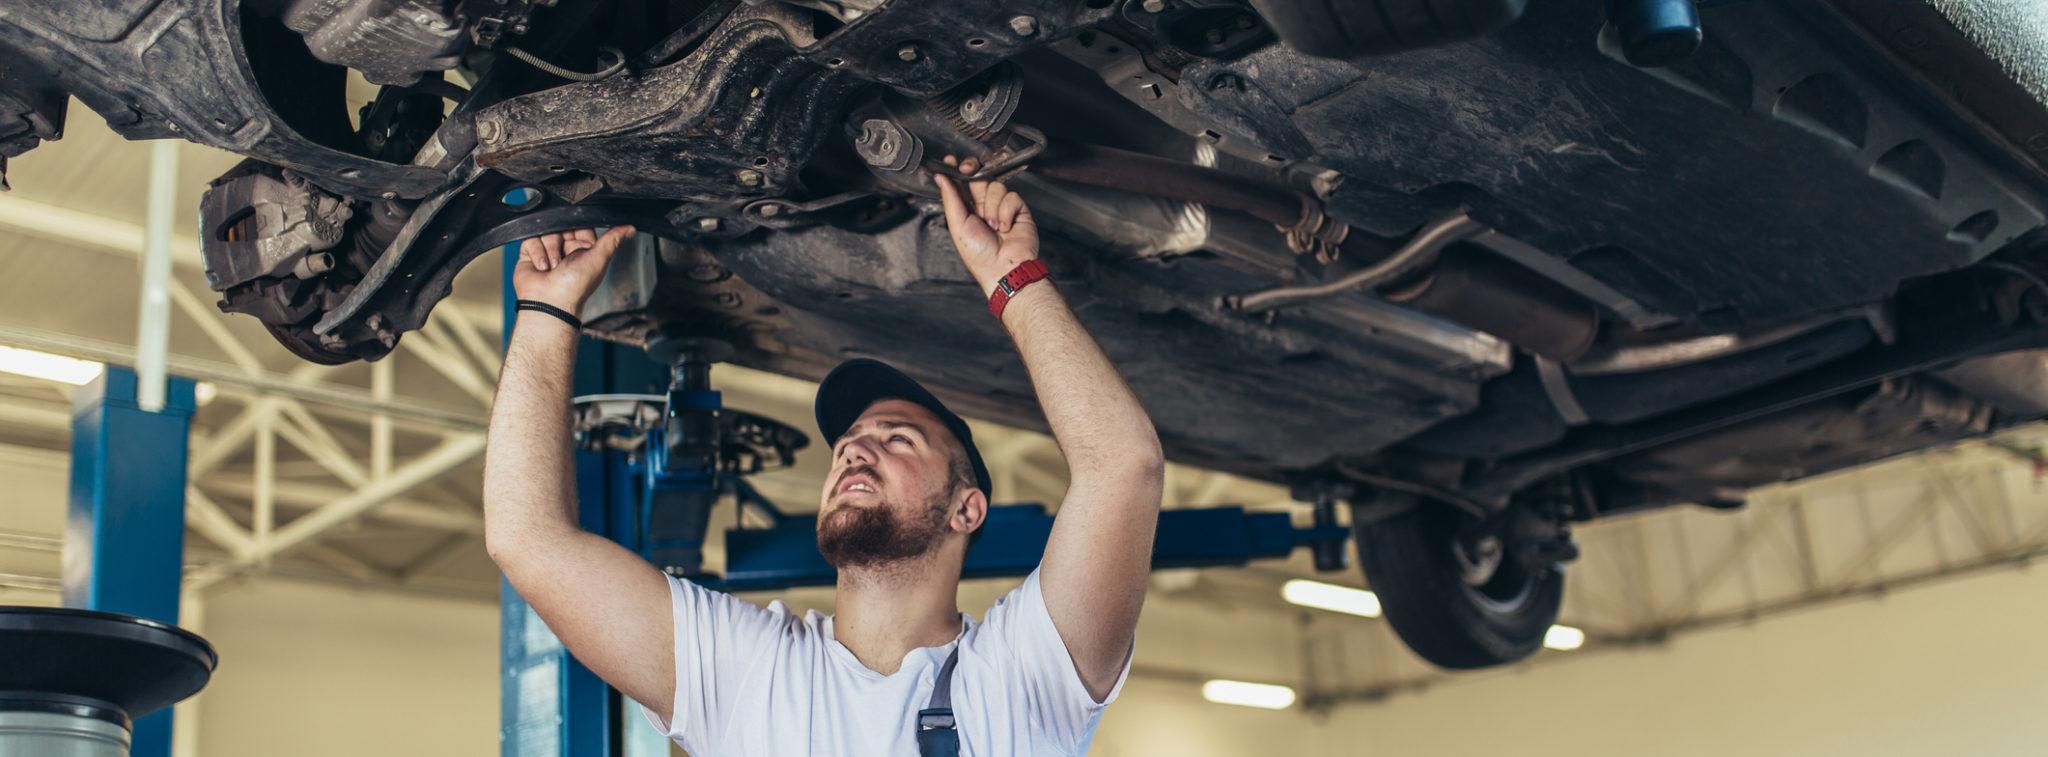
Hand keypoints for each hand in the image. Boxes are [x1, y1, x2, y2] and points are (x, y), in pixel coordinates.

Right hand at [513, 226, 636, 311]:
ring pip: (545, 232)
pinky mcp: (530, 254)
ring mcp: (547, 251)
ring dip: (550, 250)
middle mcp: (566, 250)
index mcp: (584, 250)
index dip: (576, 228)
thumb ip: (613, 239)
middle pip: (560, 226)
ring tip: (552, 267)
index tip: (575, 237)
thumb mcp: (599, 259)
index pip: (579, 225)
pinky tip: (542, 267)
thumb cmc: (575, 287)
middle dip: (561, 241)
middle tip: (564, 257)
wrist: (549, 302)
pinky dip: (536, 253)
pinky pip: (530, 240)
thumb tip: (630, 229)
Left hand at [933, 157, 1037, 294]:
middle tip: (968, 170)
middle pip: (978, 178)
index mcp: (966, 212)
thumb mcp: (958, 225)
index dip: (955, 171)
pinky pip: (1012, 196)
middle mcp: (984, 207)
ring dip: (993, 206)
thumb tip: (941, 178)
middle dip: (973, 172)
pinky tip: (1006, 227)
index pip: (960, 185)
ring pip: (996, 186)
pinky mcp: (1019, 209)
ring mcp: (1001, 207)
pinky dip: (1007, 212)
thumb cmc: (979, 255)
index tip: (949, 161)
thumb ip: (951, 198)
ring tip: (993, 226)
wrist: (1005, 269)